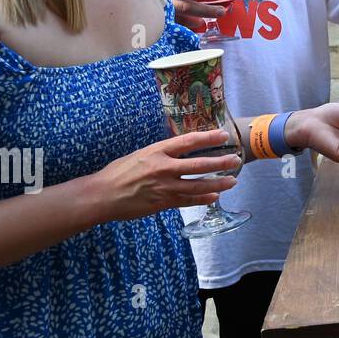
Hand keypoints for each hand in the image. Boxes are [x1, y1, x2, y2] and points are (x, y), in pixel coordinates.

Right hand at [91, 130, 239, 222]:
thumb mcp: (140, 154)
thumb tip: (180, 150)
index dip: (209, 137)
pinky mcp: (163, 203)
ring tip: (232, 181)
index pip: (188, 141)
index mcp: (157, 151)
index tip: (224, 135)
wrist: (102, 195)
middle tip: (236, 159)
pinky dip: (203, 198)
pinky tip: (214, 196)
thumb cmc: (118, 172)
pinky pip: (188, 200)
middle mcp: (163, 167)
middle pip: (199, 163)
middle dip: (221, 162)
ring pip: (198, 184)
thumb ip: (161, 153)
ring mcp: (164, 186)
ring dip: (218, 183)